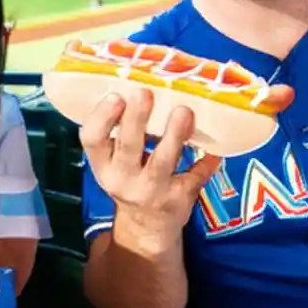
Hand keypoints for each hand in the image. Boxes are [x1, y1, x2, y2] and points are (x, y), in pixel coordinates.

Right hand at [79, 88, 223, 253]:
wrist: (147, 226)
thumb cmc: (130, 178)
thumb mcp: (112, 162)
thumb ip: (118, 133)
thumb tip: (135, 81)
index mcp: (103, 164)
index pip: (92, 140)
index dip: (101, 118)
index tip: (114, 95)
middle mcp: (123, 178)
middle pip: (127, 147)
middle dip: (135, 120)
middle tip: (145, 93)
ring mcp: (152, 190)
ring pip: (162, 162)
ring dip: (174, 136)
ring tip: (184, 111)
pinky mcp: (179, 199)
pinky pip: (195, 176)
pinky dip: (207, 161)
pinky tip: (215, 148)